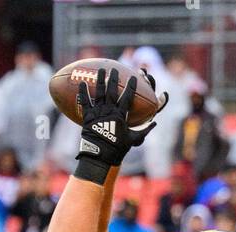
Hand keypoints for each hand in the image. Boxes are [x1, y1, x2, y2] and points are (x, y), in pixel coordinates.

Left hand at [74, 68, 156, 183]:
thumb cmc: (118, 149)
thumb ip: (144, 130)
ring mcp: (98, 113)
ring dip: (100, 80)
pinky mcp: (88, 117)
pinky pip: (85, 103)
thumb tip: (155, 123)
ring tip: (100, 70)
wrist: (101, 157)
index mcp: (120, 116)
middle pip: (112, 91)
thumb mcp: (132, 139)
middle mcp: (109, 111)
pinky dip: (83, 93)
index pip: (127, 97)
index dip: (131, 87)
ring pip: (99, 93)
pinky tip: (81, 83)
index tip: (134, 77)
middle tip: (114, 69)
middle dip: (114, 79)